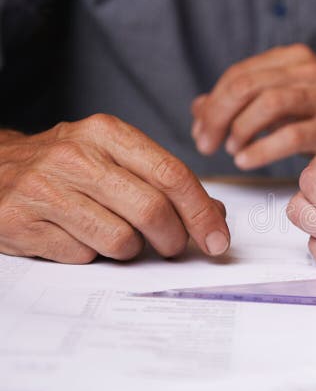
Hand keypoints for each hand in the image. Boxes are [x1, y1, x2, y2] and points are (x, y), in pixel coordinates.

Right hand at [0, 114, 229, 262]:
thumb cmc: (68, 167)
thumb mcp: (115, 158)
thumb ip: (165, 181)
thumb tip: (216, 214)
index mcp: (106, 133)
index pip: (172, 174)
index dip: (202, 213)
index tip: (218, 239)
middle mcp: (75, 156)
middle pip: (152, 210)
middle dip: (174, 238)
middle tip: (174, 247)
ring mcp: (45, 190)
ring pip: (120, 239)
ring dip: (131, 250)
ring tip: (117, 237)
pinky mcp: (22, 223)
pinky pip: (83, 256)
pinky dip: (92, 256)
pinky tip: (79, 238)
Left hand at [191, 43, 315, 169]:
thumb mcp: (281, 104)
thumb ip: (240, 104)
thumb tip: (197, 109)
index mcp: (294, 58)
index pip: (239, 74)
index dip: (213, 104)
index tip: (201, 133)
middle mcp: (310, 69)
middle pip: (247, 85)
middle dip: (218, 117)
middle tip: (206, 144)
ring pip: (268, 104)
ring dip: (239, 130)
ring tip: (231, 151)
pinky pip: (290, 134)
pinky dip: (261, 149)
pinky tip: (246, 160)